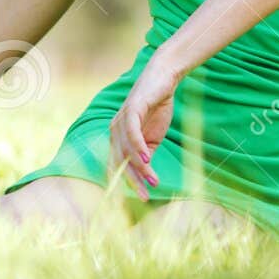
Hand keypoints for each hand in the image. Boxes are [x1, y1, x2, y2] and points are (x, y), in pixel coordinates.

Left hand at [109, 58, 177, 200]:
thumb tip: (145, 176)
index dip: (125, 182)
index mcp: (118, 139)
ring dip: (140, 168)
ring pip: (127, 150)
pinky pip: (132, 132)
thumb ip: (145, 154)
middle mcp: (114, 131)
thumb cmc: (157, 108)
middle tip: (144, 197)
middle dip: (132, 181)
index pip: (117, 165)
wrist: (163, 80)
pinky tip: (147, 158)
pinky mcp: (131, 109)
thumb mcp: (152, 137)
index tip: (136, 198)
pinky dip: (138, 147)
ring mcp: (121, 120)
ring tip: (153, 182)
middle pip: (120, 161)